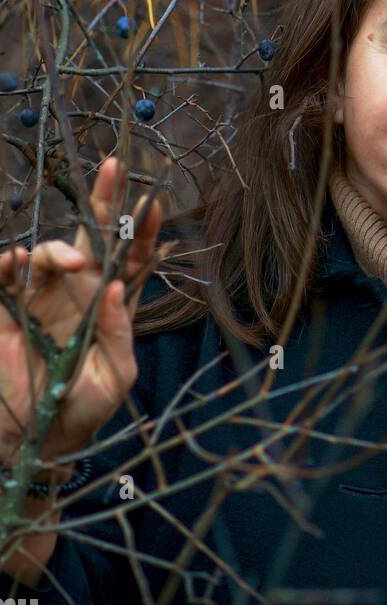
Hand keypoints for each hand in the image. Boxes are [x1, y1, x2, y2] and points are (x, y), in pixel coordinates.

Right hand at [0, 156, 163, 473]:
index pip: (133, 258)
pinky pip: (5, 275)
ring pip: (49, 253)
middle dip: (104, 201)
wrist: (39, 437)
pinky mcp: (8, 309)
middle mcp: (79, 290)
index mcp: (112, 302)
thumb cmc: (86, 407)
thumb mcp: (115, 377)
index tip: (153, 203)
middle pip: (93, 237)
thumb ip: (119, 334)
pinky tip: (17, 260)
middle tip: (114, 167)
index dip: (143, 230)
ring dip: (58, 249)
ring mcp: (42, 297)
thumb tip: (117, 287)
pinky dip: (9, 262)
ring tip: (72, 262)